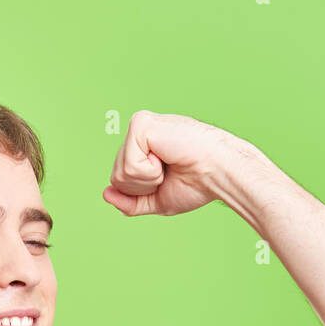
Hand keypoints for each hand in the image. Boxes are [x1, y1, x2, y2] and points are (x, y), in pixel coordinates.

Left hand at [103, 110, 239, 216]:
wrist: (219, 173)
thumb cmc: (197, 183)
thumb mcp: (158, 200)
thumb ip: (131, 201)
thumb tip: (105, 194)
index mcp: (143, 148)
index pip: (120, 179)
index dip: (141, 191)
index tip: (168, 178)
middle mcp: (139, 134)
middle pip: (116, 177)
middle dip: (143, 187)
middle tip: (169, 172)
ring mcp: (139, 126)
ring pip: (120, 173)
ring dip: (148, 179)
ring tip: (169, 164)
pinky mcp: (141, 124)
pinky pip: (128, 164)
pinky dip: (149, 171)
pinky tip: (166, 157)